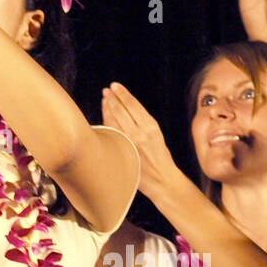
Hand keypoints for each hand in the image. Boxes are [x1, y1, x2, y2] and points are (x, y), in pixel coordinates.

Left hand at [101, 82, 182, 199]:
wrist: (162, 180)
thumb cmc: (160, 158)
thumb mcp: (157, 136)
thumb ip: (143, 124)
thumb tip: (127, 110)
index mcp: (151, 126)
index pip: (133, 105)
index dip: (122, 93)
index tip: (115, 86)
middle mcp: (140, 132)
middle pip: (120, 110)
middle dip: (112, 98)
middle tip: (106, 90)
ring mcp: (129, 142)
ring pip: (113, 120)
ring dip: (107, 107)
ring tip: (104, 99)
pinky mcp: (123, 151)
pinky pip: (110, 133)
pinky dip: (106, 122)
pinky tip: (104, 116)